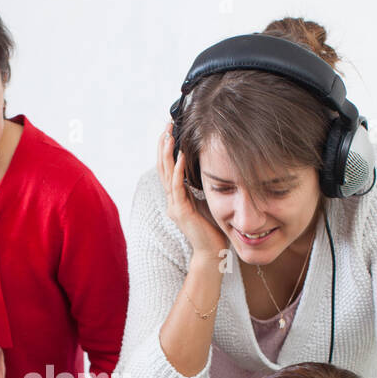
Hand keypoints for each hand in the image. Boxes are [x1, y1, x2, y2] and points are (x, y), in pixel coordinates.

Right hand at [158, 123, 226, 260]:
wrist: (212, 252)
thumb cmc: (213, 229)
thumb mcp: (207, 202)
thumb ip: (202, 188)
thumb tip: (210, 170)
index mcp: (177, 198)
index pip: (168, 169)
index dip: (168, 150)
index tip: (171, 131)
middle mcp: (172, 200)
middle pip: (163, 167)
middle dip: (164, 145)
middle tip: (167, 125)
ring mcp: (174, 206)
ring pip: (167, 174)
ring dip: (168, 153)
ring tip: (169, 135)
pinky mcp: (181, 211)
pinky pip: (177, 186)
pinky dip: (178, 170)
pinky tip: (181, 155)